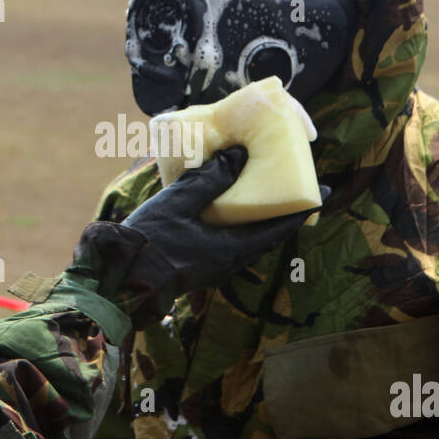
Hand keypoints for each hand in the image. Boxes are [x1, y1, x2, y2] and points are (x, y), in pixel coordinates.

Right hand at [68, 146, 323, 324]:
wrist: (117, 282)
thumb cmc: (149, 242)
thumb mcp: (180, 202)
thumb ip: (210, 179)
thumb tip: (239, 156)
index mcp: (232, 248)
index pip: (279, 228)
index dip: (300, 208)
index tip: (321, 191)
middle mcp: (229, 262)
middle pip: (266, 234)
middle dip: (280, 211)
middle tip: (291, 187)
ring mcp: (214, 268)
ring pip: (247, 240)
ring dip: (256, 218)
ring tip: (260, 194)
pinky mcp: (198, 268)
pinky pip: (228, 243)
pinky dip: (236, 224)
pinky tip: (224, 210)